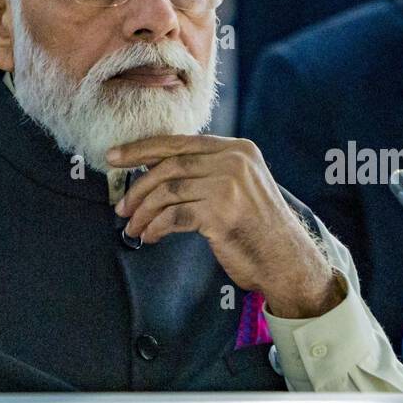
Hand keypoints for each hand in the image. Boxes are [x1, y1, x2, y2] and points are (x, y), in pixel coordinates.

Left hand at [108, 135, 342, 318]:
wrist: (286, 260)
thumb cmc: (259, 229)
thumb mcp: (240, 187)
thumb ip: (209, 171)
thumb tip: (157, 170)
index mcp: (239, 149)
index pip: (180, 142)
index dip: (142, 149)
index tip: (115, 157)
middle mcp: (235, 161)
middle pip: (170, 165)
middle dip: (138, 186)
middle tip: (121, 206)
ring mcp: (229, 186)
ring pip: (168, 191)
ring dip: (144, 212)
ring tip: (133, 227)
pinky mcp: (221, 213)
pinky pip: (174, 216)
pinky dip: (156, 227)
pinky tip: (150, 237)